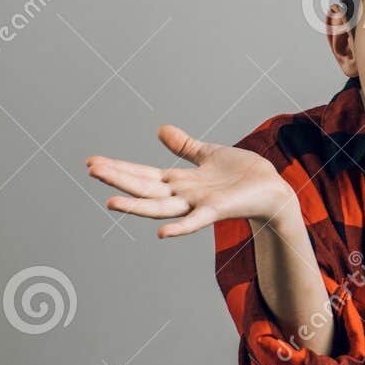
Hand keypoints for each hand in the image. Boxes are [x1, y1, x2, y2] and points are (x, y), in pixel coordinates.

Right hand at [86, 124, 294, 238]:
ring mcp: (198, 204)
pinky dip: (179, 229)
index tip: (92, 162)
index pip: (143, 174)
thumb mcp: (208, 154)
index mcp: (181, 181)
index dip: (119, 168)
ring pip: (161, 207)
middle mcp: (184, 195)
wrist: (273, 189)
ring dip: (136, 207)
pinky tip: (161, 234)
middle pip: (144, 189)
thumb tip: (159, 130)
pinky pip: (195, 223)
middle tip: (91, 169)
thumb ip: (184, 146)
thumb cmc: (243, 174)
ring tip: (110, 203)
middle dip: (118, 179)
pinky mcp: (217, 211)